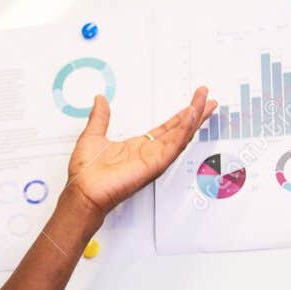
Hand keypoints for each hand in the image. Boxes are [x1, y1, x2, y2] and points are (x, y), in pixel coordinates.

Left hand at [64, 88, 215, 217]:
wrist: (83, 191)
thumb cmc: (86, 174)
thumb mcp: (93, 135)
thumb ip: (100, 117)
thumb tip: (99, 101)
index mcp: (138, 147)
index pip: (166, 129)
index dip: (180, 116)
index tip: (192, 103)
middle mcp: (149, 153)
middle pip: (180, 131)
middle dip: (195, 114)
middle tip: (207, 98)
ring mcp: (154, 159)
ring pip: (181, 136)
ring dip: (194, 118)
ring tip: (205, 102)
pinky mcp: (155, 164)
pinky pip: (174, 145)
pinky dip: (184, 130)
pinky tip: (192, 116)